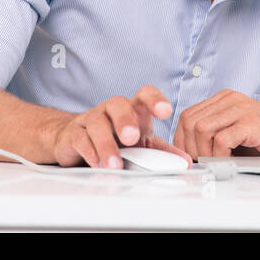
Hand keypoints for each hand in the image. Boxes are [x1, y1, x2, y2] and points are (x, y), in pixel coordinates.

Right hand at [49, 85, 192, 168]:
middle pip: (117, 104)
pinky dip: (91, 152)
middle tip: (132, 137)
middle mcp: (111, 110)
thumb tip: (184, 161)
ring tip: (115, 164)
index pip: (144, 95)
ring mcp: (91, 119)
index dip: (155, 100)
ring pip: (97, 123)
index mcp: (133, 110)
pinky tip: (98, 164)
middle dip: (125, 119)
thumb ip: (162, 151)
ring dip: (106, 144)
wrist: (77, 141)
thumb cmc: (115, 139)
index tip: (165, 111)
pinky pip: (81, 138)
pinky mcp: (74, 133)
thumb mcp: (142, 144)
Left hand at [172, 89, 259, 159]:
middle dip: (189, 146)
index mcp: (225, 99)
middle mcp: (230, 99)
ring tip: (212, 163)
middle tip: (198, 162)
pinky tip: (227, 161)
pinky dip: (218, 155)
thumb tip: (189, 151)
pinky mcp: (249, 122)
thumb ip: (215, 133)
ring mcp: (240, 109)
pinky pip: (220, 140)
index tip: (186, 155)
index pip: (188, 114)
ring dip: (202, 151)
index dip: (182, 138)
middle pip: (190, 120)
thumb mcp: (237, 131)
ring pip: (201, 128)